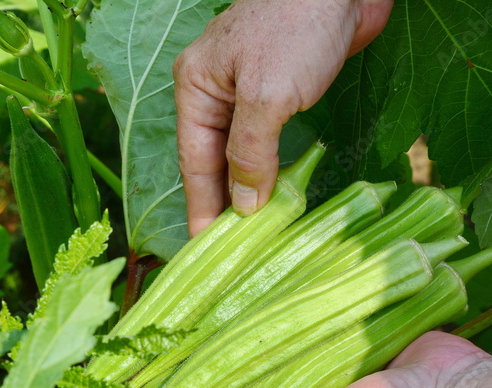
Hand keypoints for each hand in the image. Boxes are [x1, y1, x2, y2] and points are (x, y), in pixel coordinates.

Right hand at [173, 0, 393, 235]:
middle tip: (232, 256)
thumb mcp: (267, 96)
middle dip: (224, 207)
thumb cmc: (297, 27)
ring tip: (255, 237)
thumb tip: (243, 207)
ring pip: (243, 155)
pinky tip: (279, 197)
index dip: (201, 210)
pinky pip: (269, 143)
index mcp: (197, 90)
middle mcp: (217, 93)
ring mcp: (249, 92)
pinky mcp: (283, 90)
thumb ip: (250, 154)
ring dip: (250, 193)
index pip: (194, 164)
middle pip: (214, 163)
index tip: (205, 252)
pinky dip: (273, 172)